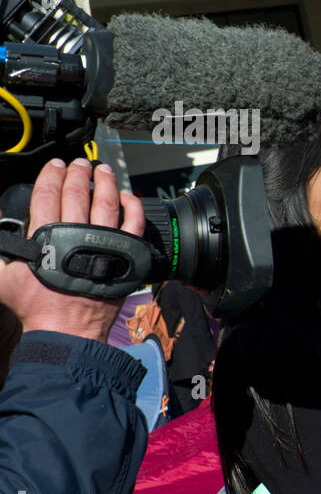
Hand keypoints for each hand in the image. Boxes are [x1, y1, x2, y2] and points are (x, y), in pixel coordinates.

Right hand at [0, 158, 144, 341]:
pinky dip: (132, 206)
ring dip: (105, 182)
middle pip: (78, 192)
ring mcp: (104, 243)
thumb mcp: (1, 277)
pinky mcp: (126, 254)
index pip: (48, 193)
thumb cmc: (36, 305)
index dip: (52, 174)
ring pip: (107, 202)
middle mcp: (77, 234)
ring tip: (103, 169)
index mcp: (46, 235)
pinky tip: (128, 196)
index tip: (57, 165)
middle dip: (78, 173)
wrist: (67, 329)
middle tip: (80, 163)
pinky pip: (134, 224)